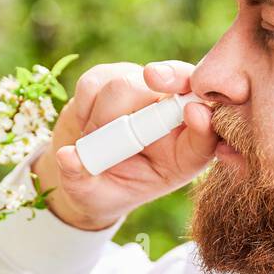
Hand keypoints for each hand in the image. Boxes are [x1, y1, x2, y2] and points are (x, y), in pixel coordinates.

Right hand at [32, 61, 217, 230]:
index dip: (203, 120)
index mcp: (182, 152)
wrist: (80, 170)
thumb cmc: (101, 190)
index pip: (206, 129)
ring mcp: (143, 90)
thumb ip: (82, 180)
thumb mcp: (95, 197)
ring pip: (127, 84)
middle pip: (174, 87)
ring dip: (102, 118)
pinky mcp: (113, 75)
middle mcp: (168, 115)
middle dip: (156, 91)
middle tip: (127, 115)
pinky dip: (84, 106)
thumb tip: (67, 158)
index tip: (194, 114)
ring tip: (94, 142)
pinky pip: (96, 81)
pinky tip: (86, 125)